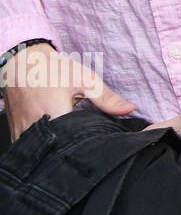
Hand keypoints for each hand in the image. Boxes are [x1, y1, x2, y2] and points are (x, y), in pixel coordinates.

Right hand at [1, 43, 134, 143]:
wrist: (20, 62)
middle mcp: (33, 128)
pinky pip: (29, 148)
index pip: (73, 142)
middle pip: (57, 150)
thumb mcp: (84, 80)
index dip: (87, 145)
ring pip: (42, 151)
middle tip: (87, 144)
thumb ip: (107, 98)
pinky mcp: (14, 134)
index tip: (98, 144)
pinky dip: (43, 146)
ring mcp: (20, 133)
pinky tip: (55, 141)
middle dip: (73, 149)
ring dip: (57, 149)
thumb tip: (131, 110)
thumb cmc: (53, 69)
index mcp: (53, 115)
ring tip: (71, 143)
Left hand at [146, 103, 180, 213]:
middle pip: (177, 206)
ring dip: (176, 201)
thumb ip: (157, 130)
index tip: (144, 178)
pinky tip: (179, 186)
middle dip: (163, 198)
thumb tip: (136, 140)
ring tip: (164, 185)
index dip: (152, 187)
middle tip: (150, 183)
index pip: (167, 191)